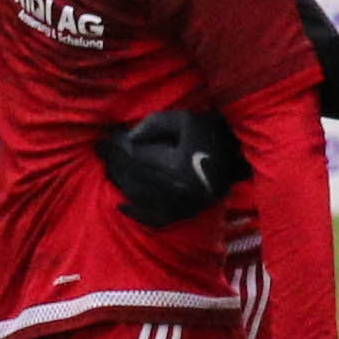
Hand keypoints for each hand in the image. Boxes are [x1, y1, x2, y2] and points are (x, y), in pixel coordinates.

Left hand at [95, 107, 247, 227]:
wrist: (237, 157)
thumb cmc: (208, 133)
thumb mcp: (182, 119)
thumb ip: (152, 125)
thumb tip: (128, 140)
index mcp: (176, 166)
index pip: (135, 157)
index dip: (117, 148)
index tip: (104, 141)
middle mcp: (176, 191)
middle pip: (134, 177)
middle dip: (115, 163)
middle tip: (102, 153)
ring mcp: (180, 207)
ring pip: (139, 196)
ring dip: (121, 182)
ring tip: (109, 169)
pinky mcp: (184, 215)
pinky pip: (154, 219)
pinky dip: (136, 213)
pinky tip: (121, 204)